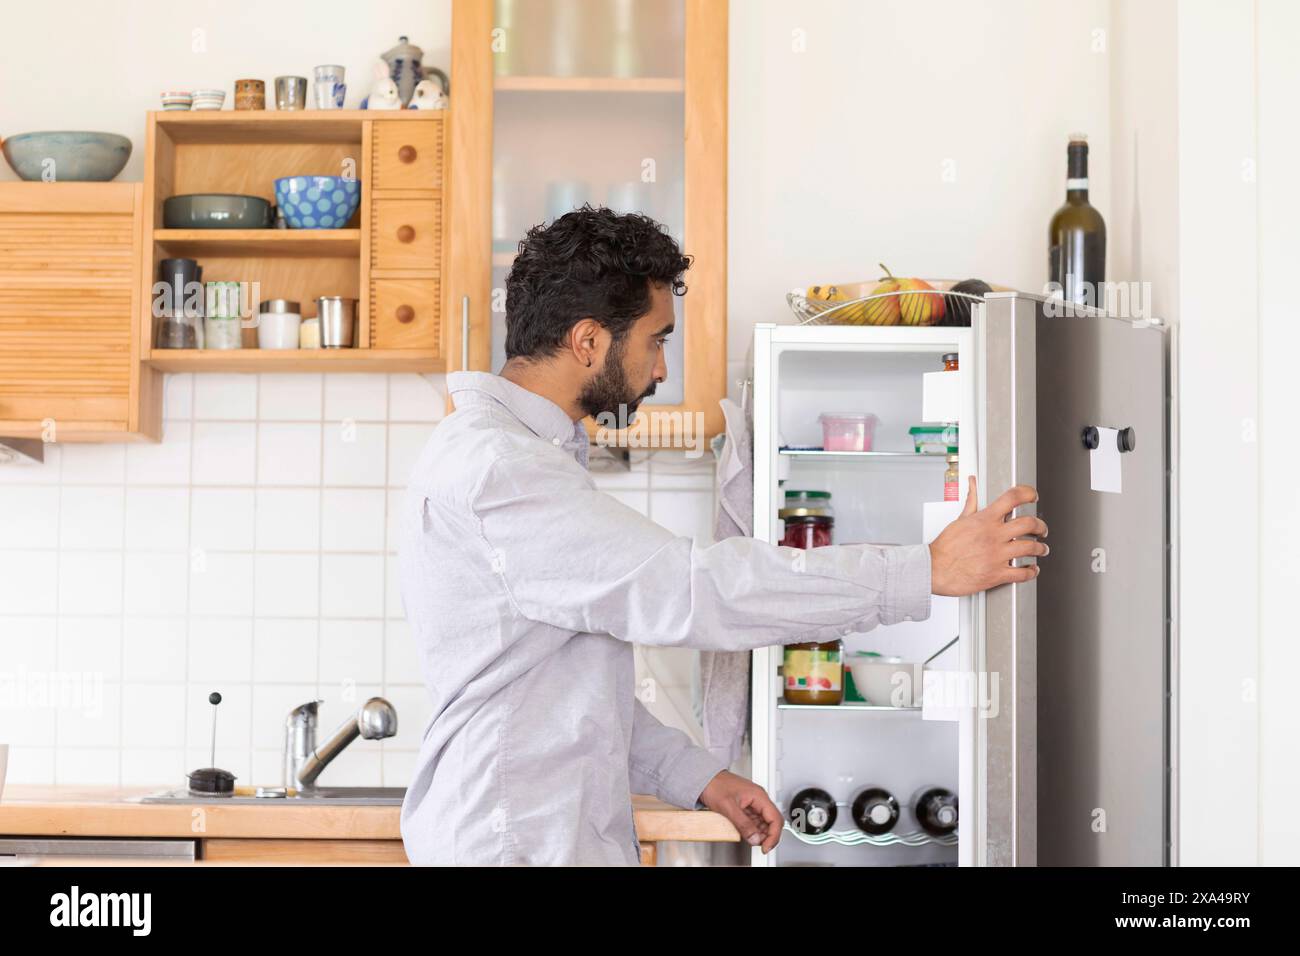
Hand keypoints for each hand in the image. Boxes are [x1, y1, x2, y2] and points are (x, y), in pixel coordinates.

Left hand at [698, 770, 782, 853]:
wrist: (705, 778)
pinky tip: (747, 835)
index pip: (775, 818)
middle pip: (772, 821)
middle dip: (768, 836)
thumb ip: (743, 824)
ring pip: (764, 823)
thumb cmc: (714, 785)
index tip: (766, 846)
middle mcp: (758, 799)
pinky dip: (753, 830)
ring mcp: (752, 803)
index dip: (773, 835)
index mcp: (758, 796)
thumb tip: (755, 838)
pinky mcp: (746, 807)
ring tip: (752, 841)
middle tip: (761, 846)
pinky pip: (755, 821)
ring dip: (761, 834)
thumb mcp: (728, 807)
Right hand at [928, 476, 1048, 596]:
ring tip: (1041, 549)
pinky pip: (1023, 573)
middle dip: (1040, 526)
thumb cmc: (944, 548)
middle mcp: (994, 536)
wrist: (934, 569)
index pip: (1013, 497)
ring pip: (1031, 548)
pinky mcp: (997, 574)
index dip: (1028, 493)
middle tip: (1041, 529)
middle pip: (1030, 523)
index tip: (1033, 496)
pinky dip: (1032, 571)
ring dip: (1040, 549)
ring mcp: (997, 555)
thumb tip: (972, 484)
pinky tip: (1032, 569)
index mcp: (985, 520)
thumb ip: (971, 501)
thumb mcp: (959, 519)